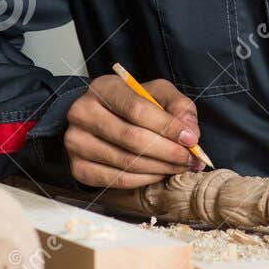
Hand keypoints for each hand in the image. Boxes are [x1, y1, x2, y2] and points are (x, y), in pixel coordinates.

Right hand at [64, 74, 203, 188]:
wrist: (100, 119)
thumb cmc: (131, 105)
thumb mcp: (157, 93)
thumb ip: (178, 106)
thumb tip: (190, 132)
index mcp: (103, 88)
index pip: (137, 109)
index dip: (168, 127)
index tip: (192, 139)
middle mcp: (83, 113)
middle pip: (132, 138)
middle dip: (168, 152)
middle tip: (191, 160)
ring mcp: (76, 142)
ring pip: (126, 162)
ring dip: (160, 168)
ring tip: (180, 166)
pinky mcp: (78, 167)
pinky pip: (117, 180)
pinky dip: (144, 180)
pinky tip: (159, 173)